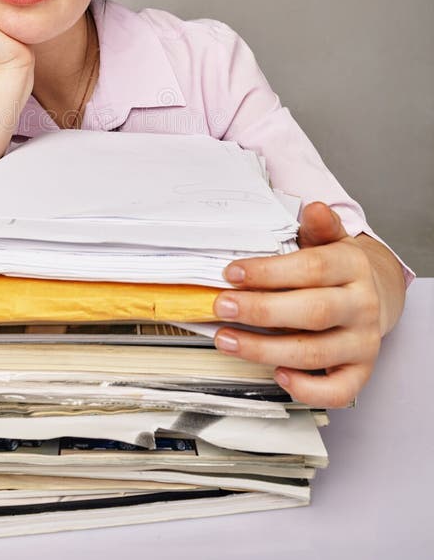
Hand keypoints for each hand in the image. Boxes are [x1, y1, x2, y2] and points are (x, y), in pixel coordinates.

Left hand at [213, 202, 382, 407]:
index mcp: (352, 267)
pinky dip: (306, 388)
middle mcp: (362, 305)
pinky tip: (277, 374)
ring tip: (227, 340)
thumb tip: (314, 208)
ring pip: (314, 352)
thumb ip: (319, 226)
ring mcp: (362, 341)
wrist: (376, 295)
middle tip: (222, 306)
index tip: (232, 273)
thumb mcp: (330, 239)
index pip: (311, 268)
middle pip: (311, 311)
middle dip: (261, 311)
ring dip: (264, 349)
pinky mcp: (360, 371)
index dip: (268, 272)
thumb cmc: (338, 269)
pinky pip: (337, 391)